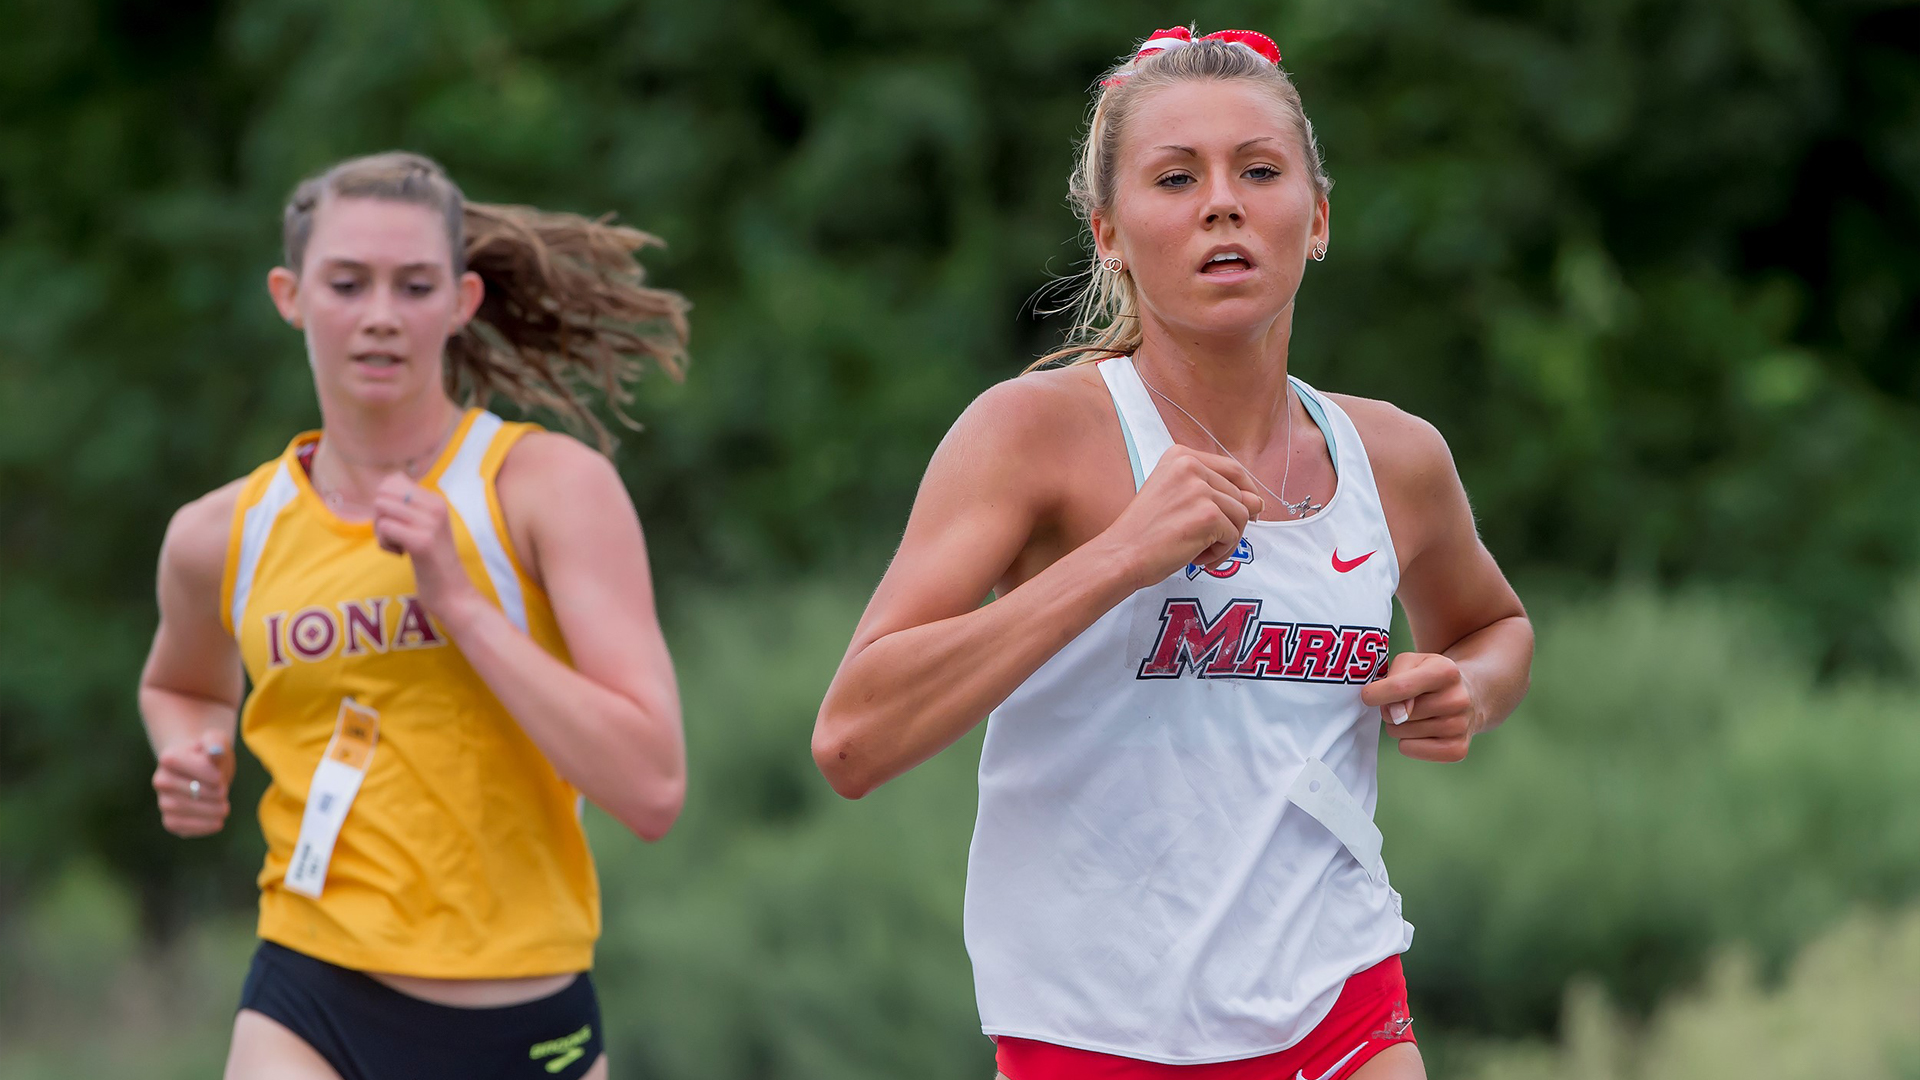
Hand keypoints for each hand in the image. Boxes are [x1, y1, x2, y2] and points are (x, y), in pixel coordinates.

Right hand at [153, 732, 235, 836]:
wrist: (204, 774)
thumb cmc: (210, 755)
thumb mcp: (216, 741)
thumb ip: (216, 742)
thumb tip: (215, 752)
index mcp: (169, 757)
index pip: (184, 765)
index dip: (206, 772)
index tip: (219, 777)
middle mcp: (160, 780)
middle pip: (185, 790)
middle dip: (210, 793)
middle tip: (224, 793)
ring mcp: (163, 801)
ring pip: (182, 810)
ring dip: (209, 811)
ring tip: (224, 808)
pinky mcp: (171, 820)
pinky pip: (181, 827)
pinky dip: (202, 826)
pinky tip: (217, 821)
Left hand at [372, 475, 484, 629]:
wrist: (453, 593)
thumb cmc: (432, 562)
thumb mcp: (424, 526)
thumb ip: (407, 506)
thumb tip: (382, 485)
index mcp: (436, 500)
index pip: (392, 481)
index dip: (385, 503)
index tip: (400, 524)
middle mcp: (436, 506)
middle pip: (383, 493)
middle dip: (380, 516)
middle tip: (395, 536)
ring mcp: (430, 524)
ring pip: (381, 509)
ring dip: (381, 531)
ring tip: (399, 546)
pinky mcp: (422, 542)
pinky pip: (385, 528)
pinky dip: (384, 544)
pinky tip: (401, 555)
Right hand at [1103, 446, 1263, 586]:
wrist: (1122, 554)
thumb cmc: (1145, 532)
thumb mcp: (1177, 499)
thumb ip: (1214, 493)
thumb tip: (1258, 502)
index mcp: (1180, 456)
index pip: (1232, 469)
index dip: (1245, 491)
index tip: (1247, 509)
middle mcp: (1190, 465)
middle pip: (1240, 494)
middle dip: (1231, 524)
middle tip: (1207, 542)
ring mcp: (1200, 489)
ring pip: (1241, 516)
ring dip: (1226, 540)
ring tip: (1199, 550)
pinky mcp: (1208, 515)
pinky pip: (1234, 536)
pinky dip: (1220, 553)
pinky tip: (1196, 556)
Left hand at [1362, 652, 1479, 761]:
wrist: (1467, 694)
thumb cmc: (1428, 676)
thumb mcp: (1410, 662)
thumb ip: (1394, 678)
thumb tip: (1395, 714)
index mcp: (1446, 671)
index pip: (1400, 687)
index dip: (1376, 694)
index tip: (1368, 696)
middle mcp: (1458, 699)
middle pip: (1399, 714)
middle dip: (1391, 709)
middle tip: (1405, 702)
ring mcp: (1460, 726)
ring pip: (1402, 733)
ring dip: (1399, 726)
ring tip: (1417, 715)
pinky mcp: (1457, 749)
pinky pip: (1410, 750)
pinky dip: (1408, 743)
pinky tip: (1422, 731)